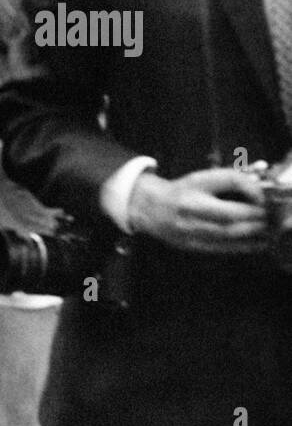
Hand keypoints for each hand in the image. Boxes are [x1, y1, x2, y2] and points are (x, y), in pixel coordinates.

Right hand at [126, 168, 269, 253]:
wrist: (151, 209)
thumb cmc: (182, 191)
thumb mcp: (203, 178)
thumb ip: (231, 180)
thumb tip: (260, 191)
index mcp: (193, 190)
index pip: (228, 187)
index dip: (252, 195)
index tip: (267, 199)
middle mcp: (189, 212)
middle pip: (229, 218)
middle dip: (257, 219)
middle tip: (274, 218)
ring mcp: (189, 231)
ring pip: (228, 235)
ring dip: (254, 233)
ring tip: (271, 230)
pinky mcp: (191, 245)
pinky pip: (222, 248)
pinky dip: (244, 246)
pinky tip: (260, 243)